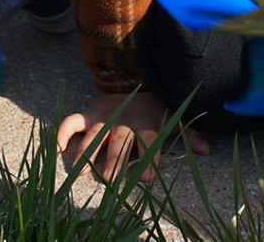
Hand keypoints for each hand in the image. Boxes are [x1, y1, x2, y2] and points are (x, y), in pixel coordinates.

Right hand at [56, 92, 209, 181]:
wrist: (136, 84)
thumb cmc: (155, 110)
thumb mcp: (173, 118)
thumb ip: (188, 133)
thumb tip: (206, 148)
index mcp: (146, 122)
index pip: (149, 140)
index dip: (150, 157)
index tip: (149, 177)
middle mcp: (124, 119)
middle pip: (119, 140)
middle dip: (114, 158)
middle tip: (109, 178)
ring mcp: (105, 116)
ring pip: (95, 134)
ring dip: (87, 151)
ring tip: (81, 170)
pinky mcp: (90, 113)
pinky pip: (73, 121)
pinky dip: (64, 131)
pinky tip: (57, 146)